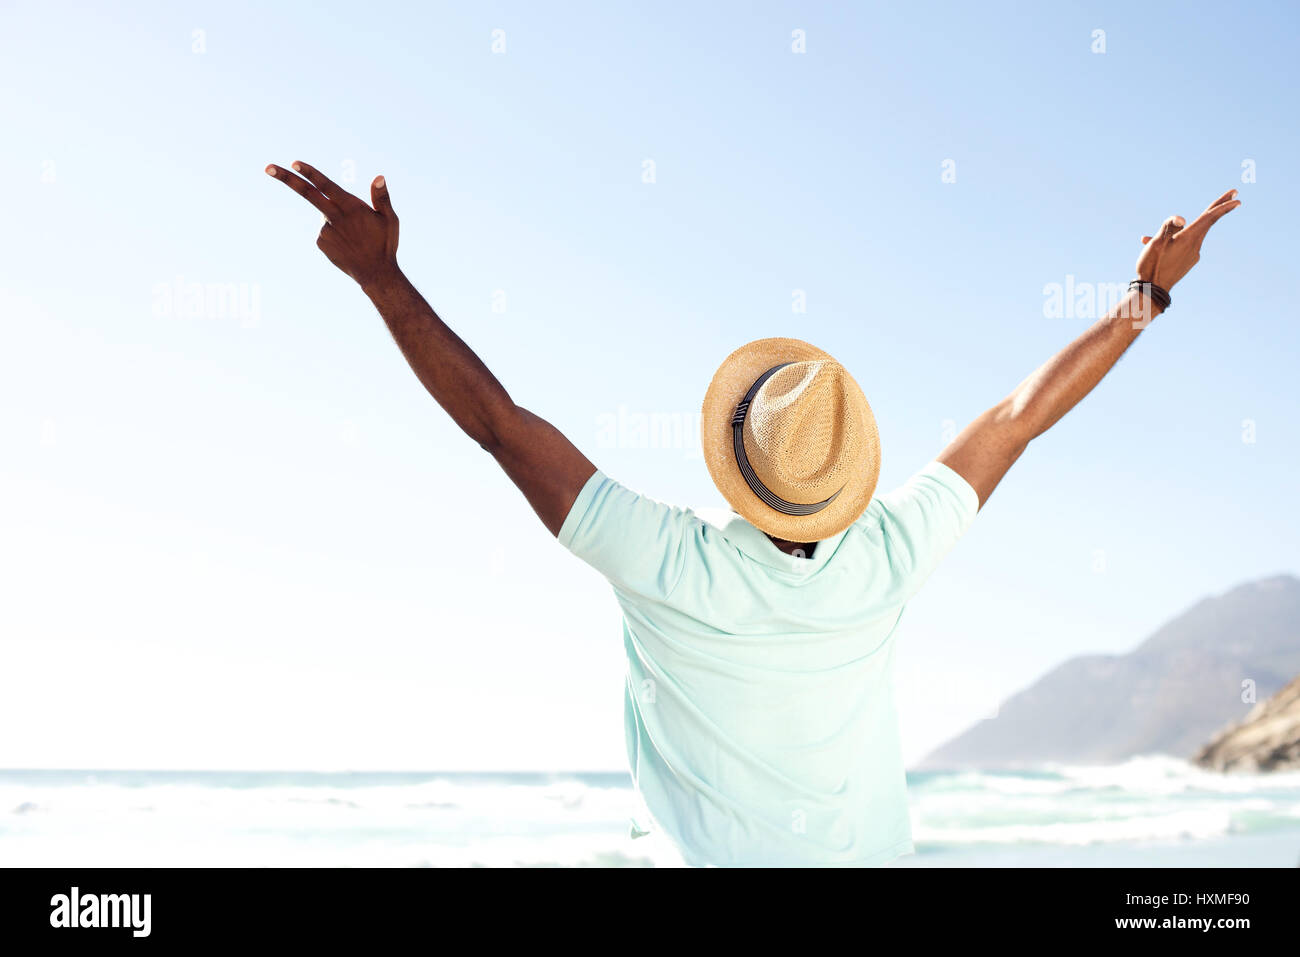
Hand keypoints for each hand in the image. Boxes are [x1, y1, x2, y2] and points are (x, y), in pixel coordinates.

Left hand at [265, 161, 400, 290]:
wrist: (375, 274)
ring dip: (335, 220)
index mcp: (351, 207)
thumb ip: (382, 197)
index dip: (310, 173)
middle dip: (286, 179)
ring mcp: (325, 231)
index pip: (325, 185)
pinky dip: (334, 233)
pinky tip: (347, 245)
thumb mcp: (389, 219)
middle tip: (267, 167)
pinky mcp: (321, 242)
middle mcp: (334, 217)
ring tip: (355, 237)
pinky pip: (325, 231)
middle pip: (307, 194)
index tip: (294, 163)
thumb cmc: (385, 244)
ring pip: (325, 215)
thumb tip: (379, 177)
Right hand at [1136, 188, 1240, 289]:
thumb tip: (1182, 218)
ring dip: (1178, 232)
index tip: (1237, 198)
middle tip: (1233, 196)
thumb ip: (1168, 226)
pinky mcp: (1188, 262)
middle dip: (1220, 208)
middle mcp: (1195, 246)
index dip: (1223, 206)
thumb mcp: (1156, 243)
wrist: (1152, 292)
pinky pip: (1184, 246)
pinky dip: (1174, 243)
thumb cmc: (1151, 265)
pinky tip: (1157, 250)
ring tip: (1148, 240)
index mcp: (1188, 238)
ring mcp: (1193, 255)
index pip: (1210, 217)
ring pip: (1190, 236)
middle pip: (1208, 223)